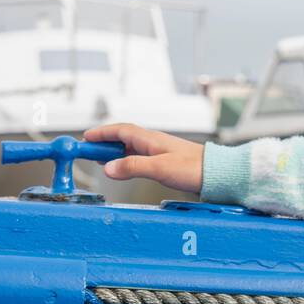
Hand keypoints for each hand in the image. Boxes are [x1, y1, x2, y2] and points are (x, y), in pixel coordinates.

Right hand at [81, 123, 204, 194]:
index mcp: (151, 139)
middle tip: (87, 151)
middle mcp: (154, 142)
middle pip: (123, 137)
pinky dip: (127, 160)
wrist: (218, 173)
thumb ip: (132, 167)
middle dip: (104, 142)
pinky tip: (125, 168)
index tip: (85, 137)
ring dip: (114, 151)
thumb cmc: (193, 168)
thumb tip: (107, 168)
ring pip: (131, 147)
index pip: (121, 130)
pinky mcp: (165, 161)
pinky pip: (139, 156)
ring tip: (101, 161)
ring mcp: (160, 151)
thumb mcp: (159, 169)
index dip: (102, 133)